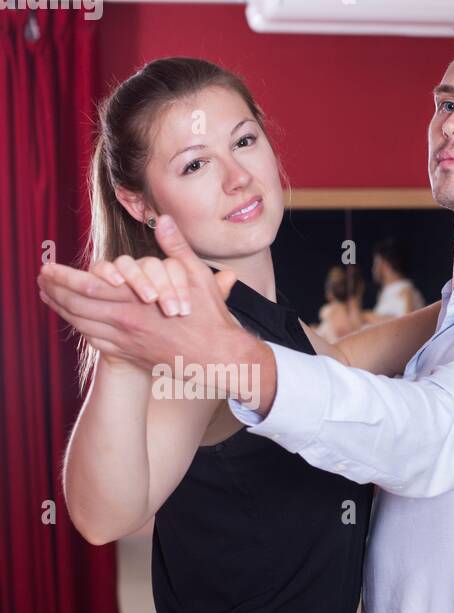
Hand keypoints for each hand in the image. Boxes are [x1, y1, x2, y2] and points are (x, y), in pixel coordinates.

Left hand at [38, 216, 257, 396]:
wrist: (220, 358)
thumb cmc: (211, 318)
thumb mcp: (198, 277)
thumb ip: (176, 248)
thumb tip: (164, 220)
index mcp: (136, 302)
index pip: (87, 287)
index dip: (62, 277)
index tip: (46, 268)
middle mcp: (125, 324)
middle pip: (76, 308)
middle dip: (53, 293)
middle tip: (40, 283)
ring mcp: (127, 343)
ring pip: (82, 326)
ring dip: (62, 312)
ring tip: (49, 300)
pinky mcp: (132, 356)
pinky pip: (97, 343)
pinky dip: (81, 331)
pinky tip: (77, 324)